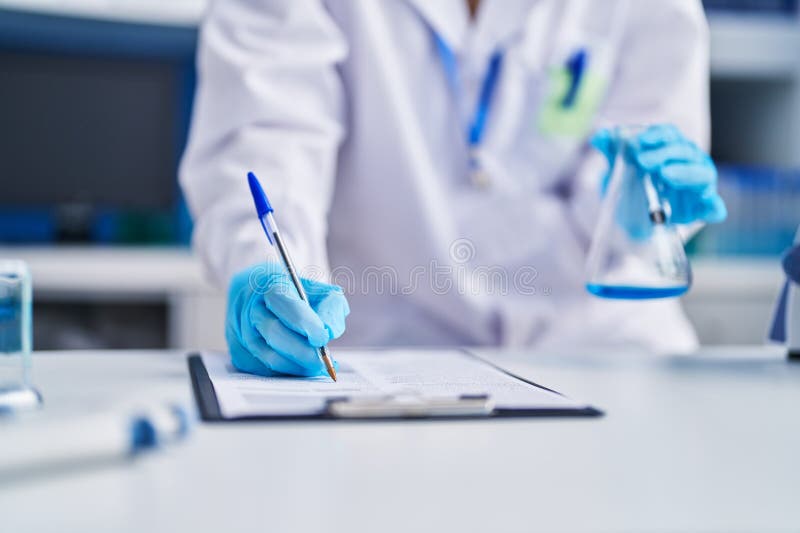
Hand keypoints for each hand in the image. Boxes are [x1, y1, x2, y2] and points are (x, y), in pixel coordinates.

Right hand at [225, 263, 348, 376]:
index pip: (287, 306)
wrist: (257, 294)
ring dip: (297, 366)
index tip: (323, 338)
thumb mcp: (316, 289)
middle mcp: (252, 310)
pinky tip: (303, 368)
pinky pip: (265, 370)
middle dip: (303, 351)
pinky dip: (288, 372)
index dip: (306, 324)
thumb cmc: (291, 293)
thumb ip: (330, 305)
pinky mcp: (240, 353)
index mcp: (270, 287)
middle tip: (324, 360)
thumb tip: (331, 331)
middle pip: (275, 334)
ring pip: (269, 357)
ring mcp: (243, 334)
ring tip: (318, 366)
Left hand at [591, 124, 726, 236]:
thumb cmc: (633, 187)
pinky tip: (711, 208)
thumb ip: (612, 152)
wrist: (633, 218)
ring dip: (686, 172)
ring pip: (702, 174)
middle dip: (664, 154)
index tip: (639, 141)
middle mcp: (689, 163)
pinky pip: (713, 207)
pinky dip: (714, 206)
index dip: (656, 135)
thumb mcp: (619, 170)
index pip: (669, 135)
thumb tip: (598, 136)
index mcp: (671, 149)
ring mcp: (698, 186)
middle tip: (642, 162)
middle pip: (684, 152)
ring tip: (665, 174)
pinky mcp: (700, 209)